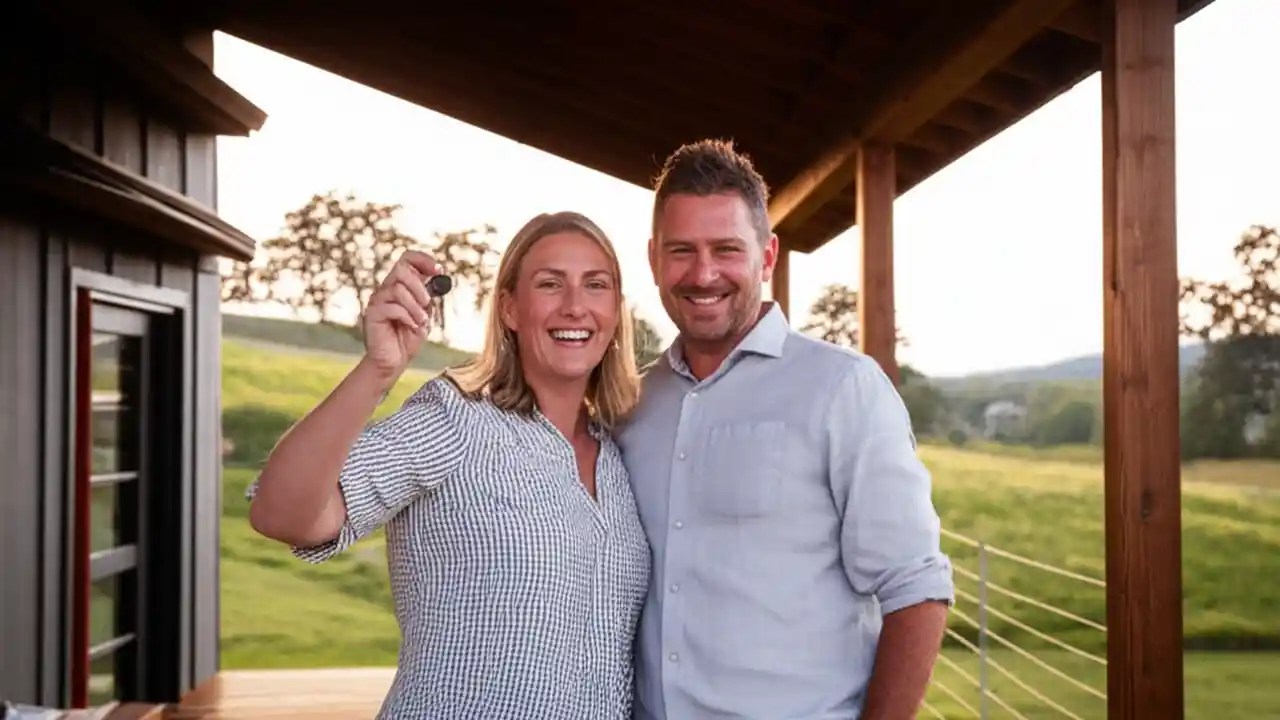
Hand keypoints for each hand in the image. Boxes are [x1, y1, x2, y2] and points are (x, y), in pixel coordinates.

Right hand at [361, 250, 439, 388]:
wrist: (392, 362)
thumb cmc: (407, 339)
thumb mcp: (424, 315)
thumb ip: (427, 298)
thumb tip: (437, 280)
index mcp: (399, 286)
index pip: (406, 259)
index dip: (423, 260)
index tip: (439, 270)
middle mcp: (386, 289)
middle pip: (401, 268)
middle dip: (419, 285)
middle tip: (427, 302)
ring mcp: (377, 301)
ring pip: (398, 289)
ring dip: (415, 306)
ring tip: (421, 321)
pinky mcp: (372, 314)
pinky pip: (392, 307)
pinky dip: (407, 317)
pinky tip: (411, 326)